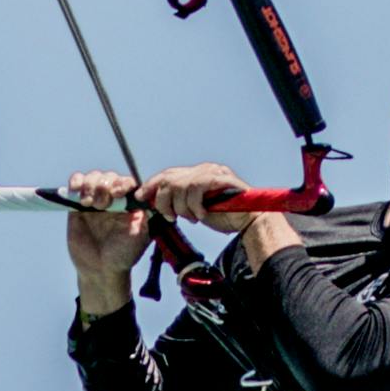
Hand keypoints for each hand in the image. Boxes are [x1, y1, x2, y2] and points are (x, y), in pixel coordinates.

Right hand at [64, 168, 147, 308]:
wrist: (100, 269)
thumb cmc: (123, 255)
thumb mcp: (139, 237)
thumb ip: (144, 217)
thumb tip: (148, 198)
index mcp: (128, 204)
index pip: (126, 183)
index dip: (122, 184)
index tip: (118, 193)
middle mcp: (112, 199)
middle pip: (108, 177)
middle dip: (105, 186)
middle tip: (103, 204)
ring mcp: (94, 200)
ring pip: (92, 178)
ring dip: (91, 185)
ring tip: (90, 203)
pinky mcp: (77, 205)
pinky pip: (75, 184)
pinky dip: (75, 182)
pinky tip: (76, 191)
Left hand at [134, 161, 253, 221]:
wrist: (251, 221)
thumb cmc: (225, 217)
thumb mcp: (196, 209)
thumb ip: (180, 203)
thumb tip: (157, 205)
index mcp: (196, 174)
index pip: (167, 174)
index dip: (151, 185)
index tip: (139, 196)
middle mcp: (203, 169)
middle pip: (169, 179)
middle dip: (162, 200)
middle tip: (170, 216)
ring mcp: (212, 171)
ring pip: (180, 186)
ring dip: (182, 207)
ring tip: (193, 217)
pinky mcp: (220, 177)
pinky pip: (196, 188)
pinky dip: (195, 205)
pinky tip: (202, 214)